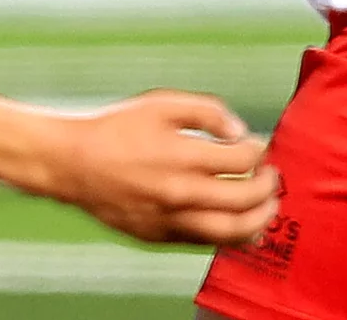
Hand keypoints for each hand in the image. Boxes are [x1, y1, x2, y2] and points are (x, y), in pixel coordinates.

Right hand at [37, 91, 279, 244]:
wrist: (73, 164)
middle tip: (273, 178)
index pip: (241, 160)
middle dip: (267, 189)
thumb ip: (207, 111)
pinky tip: (242, 227)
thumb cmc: (117, 129)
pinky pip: (205, 243)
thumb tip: (239, 132)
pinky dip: (230, 237)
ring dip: (258, 221)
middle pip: (243, 201)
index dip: (258, 152)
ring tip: (268, 209)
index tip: (258, 146)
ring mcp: (170, 219)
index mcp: (181, 155)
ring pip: (229, 233)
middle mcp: (179, 193)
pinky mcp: (159, 236)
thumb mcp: (161, 104)